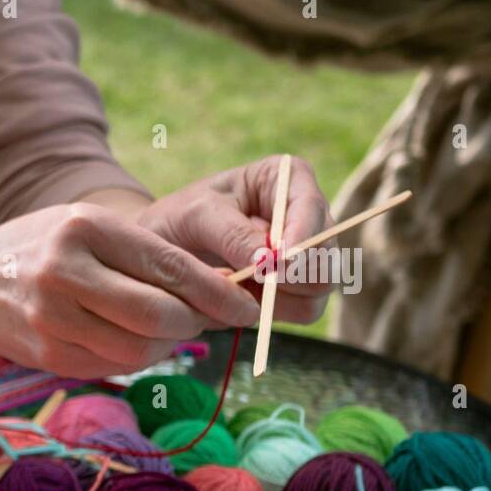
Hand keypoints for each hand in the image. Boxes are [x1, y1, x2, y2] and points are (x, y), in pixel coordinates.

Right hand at [0, 202, 259, 377]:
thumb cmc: (44, 246)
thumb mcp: (87, 225)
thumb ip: (144, 253)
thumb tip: (220, 289)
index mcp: (83, 228)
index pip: (168, 265)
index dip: (217, 290)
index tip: (249, 305)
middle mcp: (64, 272)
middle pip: (157, 314)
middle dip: (194, 322)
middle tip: (207, 318)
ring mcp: (52, 318)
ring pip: (140, 347)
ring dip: (168, 344)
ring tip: (170, 328)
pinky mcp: (48, 355)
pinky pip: (115, 366)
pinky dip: (138, 358)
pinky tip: (135, 341)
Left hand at [137, 154, 336, 324]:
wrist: (163, 249)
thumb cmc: (179, 219)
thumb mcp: (198, 215)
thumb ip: (234, 235)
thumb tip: (271, 263)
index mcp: (289, 179)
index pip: (312, 208)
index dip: (301, 239)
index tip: (277, 266)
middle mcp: (306, 216)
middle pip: (327, 252)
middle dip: (295, 274)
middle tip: (255, 283)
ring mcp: (305, 255)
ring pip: (320, 287)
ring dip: (282, 296)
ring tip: (237, 287)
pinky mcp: (295, 289)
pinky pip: (303, 309)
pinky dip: (274, 311)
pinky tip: (242, 299)